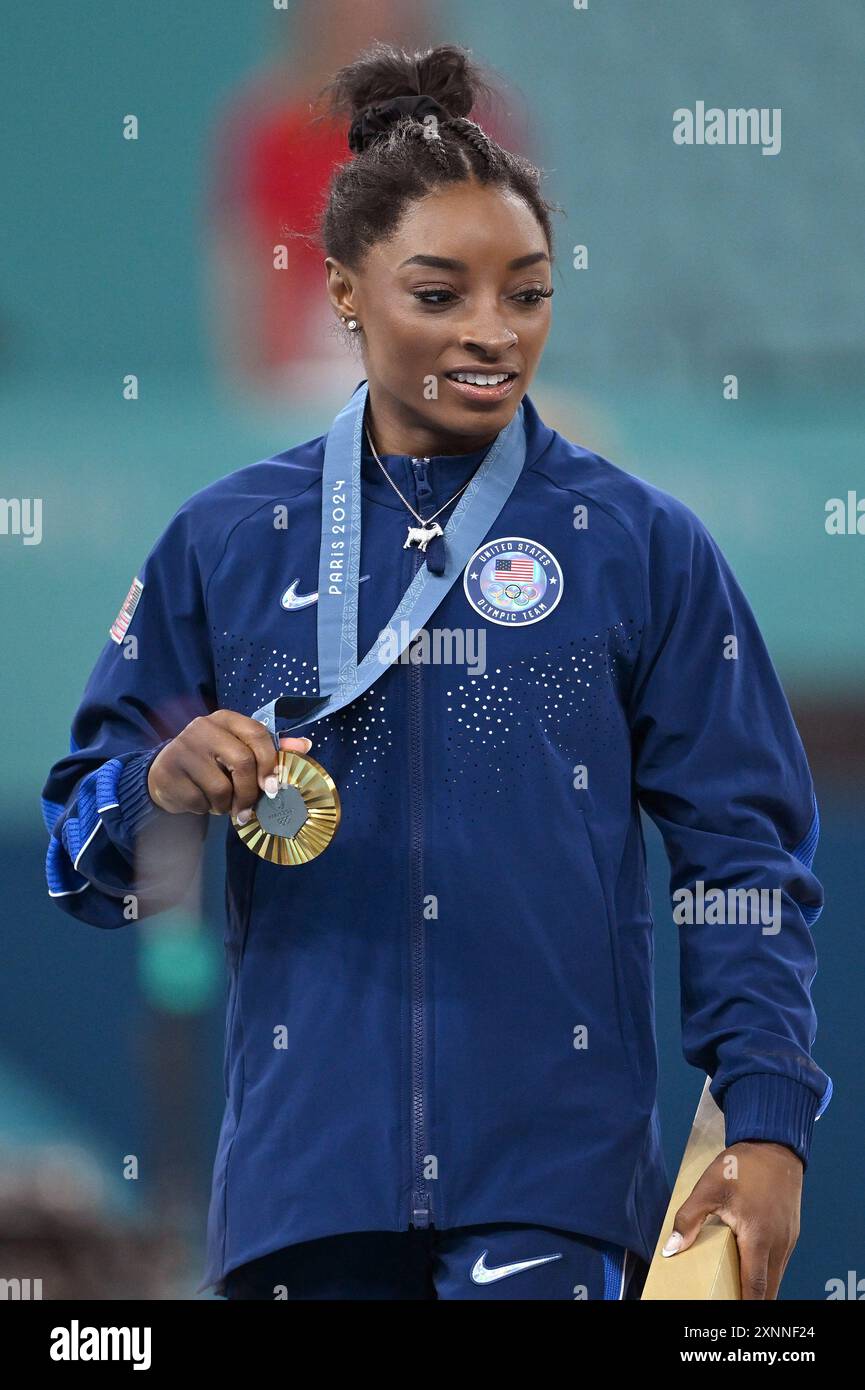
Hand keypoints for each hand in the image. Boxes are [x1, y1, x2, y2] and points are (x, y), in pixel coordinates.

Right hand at [147, 710, 311, 819]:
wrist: (166, 772)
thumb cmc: (211, 762)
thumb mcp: (238, 750)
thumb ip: (270, 749)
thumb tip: (305, 745)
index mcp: (225, 719)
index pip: (257, 733)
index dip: (270, 762)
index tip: (273, 787)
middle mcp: (202, 728)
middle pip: (242, 762)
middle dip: (250, 793)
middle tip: (249, 809)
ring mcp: (182, 749)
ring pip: (221, 788)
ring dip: (226, 805)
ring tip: (221, 803)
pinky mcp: (167, 772)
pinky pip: (199, 801)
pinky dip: (206, 809)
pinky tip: (201, 800)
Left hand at [662, 1141, 802, 1299]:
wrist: (774, 1144)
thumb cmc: (742, 1166)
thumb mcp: (708, 1188)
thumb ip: (689, 1219)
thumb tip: (672, 1248)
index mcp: (758, 1237)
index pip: (754, 1285)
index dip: (745, 1305)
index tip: (732, 1313)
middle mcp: (779, 1244)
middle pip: (768, 1288)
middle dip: (752, 1301)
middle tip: (730, 1303)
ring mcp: (788, 1239)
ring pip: (776, 1276)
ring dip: (760, 1288)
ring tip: (737, 1293)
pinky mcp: (791, 1233)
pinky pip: (780, 1262)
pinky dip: (767, 1273)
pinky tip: (751, 1270)